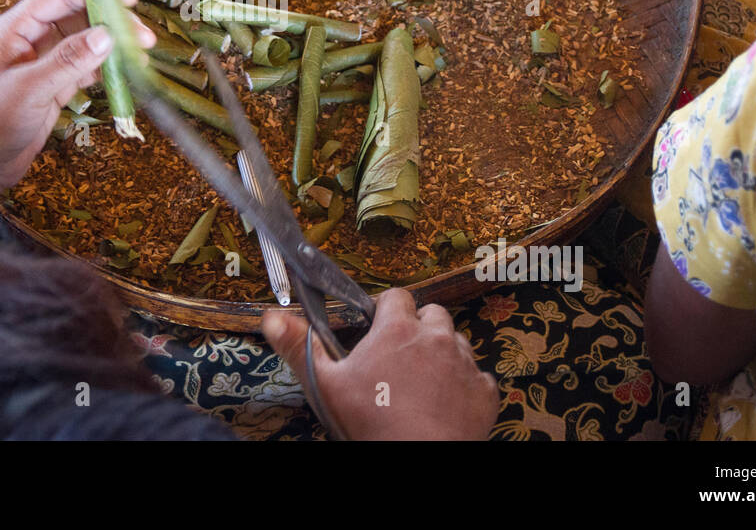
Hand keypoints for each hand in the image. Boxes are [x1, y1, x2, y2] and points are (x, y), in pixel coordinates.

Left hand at [0, 0, 154, 228]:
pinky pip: (85, 67)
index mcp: (16, 28)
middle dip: (111, 20)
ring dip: (112, 45)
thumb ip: (67, 61)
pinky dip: (104, 68)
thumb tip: (106, 36)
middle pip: (78, 15)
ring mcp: (44, 62)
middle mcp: (31, 38)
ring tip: (140, 53)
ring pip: (85, 41)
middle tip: (143, 35)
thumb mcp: (29, 90)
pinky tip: (123, 73)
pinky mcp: (54, 85)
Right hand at [263, 288, 497, 439]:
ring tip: (423, 380)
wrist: (419, 458)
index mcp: (398, 329)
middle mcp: (436, 337)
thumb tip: (271, 318)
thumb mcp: (325, 384)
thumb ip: (300, 346)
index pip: (396, 297)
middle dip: (419, 327)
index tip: (378, 328)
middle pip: (432, 313)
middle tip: (400, 356)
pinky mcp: (484, 391)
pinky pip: (478, 376)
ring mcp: (464, 363)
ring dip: (443, 353)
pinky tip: (447, 402)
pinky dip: (465, 385)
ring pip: (457, 341)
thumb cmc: (371, 422)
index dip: (386, 310)